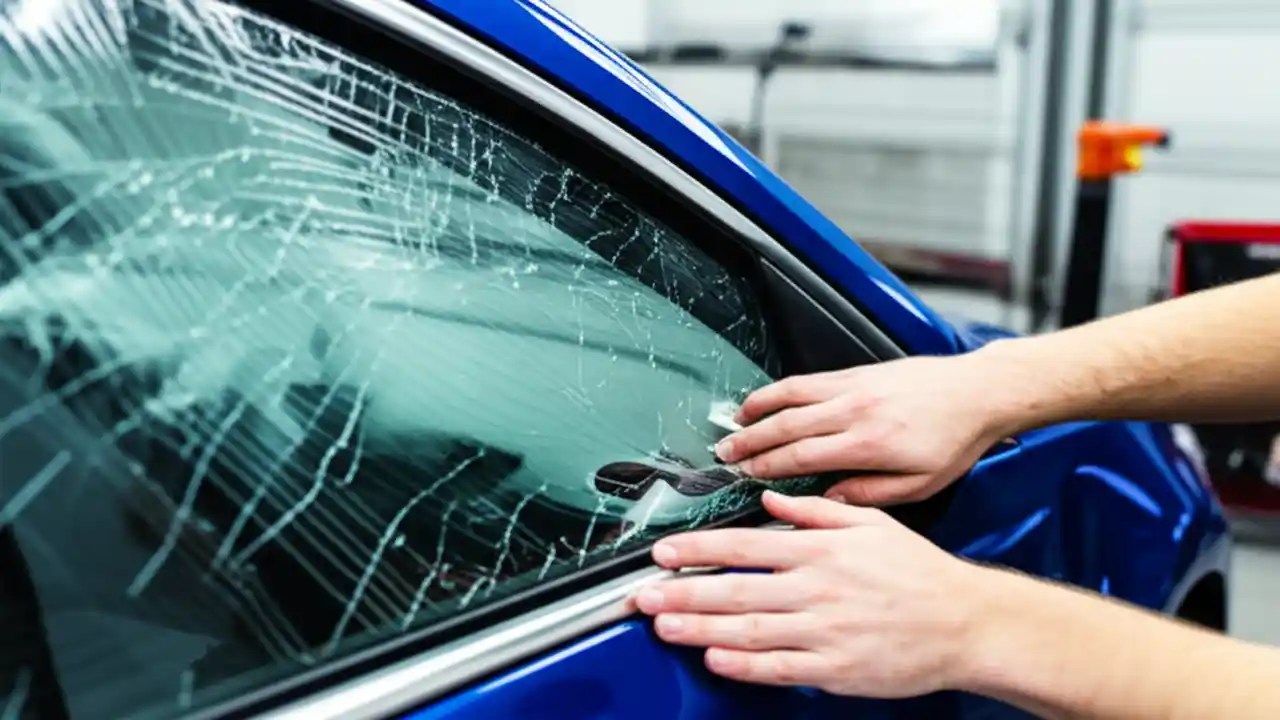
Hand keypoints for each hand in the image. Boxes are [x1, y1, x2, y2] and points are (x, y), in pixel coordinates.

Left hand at [633, 492, 992, 697]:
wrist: (967, 622)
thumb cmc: (920, 573)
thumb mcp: (871, 523)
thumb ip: (816, 510)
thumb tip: (772, 501)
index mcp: (821, 550)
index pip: (744, 545)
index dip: (698, 549)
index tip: (663, 553)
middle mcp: (816, 588)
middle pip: (735, 590)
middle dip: (683, 592)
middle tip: (643, 595)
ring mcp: (825, 631)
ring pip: (749, 631)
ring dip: (700, 629)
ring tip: (664, 625)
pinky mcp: (837, 669)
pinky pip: (781, 668)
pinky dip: (745, 665)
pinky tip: (715, 659)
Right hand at [717, 351, 1019, 504]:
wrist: (979, 393)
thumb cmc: (955, 441)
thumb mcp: (919, 484)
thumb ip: (869, 494)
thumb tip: (827, 500)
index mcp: (867, 444)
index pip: (802, 456)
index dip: (768, 466)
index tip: (746, 474)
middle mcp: (854, 411)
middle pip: (787, 425)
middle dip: (751, 440)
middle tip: (725, 452)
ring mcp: (854, 386)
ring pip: (792, 396)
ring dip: (758, 409)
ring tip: (735, 423)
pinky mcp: (858, 372)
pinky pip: (809, 380)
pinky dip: (782, 390)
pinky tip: (769, 399)